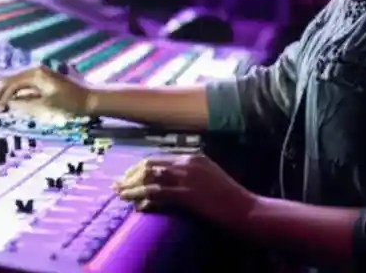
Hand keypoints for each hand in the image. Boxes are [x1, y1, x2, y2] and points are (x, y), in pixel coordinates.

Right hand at [0, 65, 92, 116]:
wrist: (91, 99)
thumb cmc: (70, 103)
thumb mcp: (46, 106)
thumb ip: (25, 104)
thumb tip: (8, 104)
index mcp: (34, 74)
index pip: (9, 83)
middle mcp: (35, 71)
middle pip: (10, 80)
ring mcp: (40, 75)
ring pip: (16, 83)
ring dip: (7, 95)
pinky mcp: (44, 81)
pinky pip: (25, 86)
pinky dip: (17, 95)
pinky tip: (13, 104)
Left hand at [112, 153, 256, 228]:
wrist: (247, 210)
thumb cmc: (229, 198)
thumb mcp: (207, 179)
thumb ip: (187, 177)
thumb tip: (162, 186)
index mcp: (193, 156)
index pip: (158, 158)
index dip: (139, 167)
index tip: (127, 177)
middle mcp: (188, 162)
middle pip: (149, 164)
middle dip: (130, 175)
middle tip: (118, 186)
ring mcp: (188, 177)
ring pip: (150, 178)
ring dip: (132, 187)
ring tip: (120, 195)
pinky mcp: (188, 194)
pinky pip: (158, 194)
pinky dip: (144, 198)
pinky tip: (137, 205)